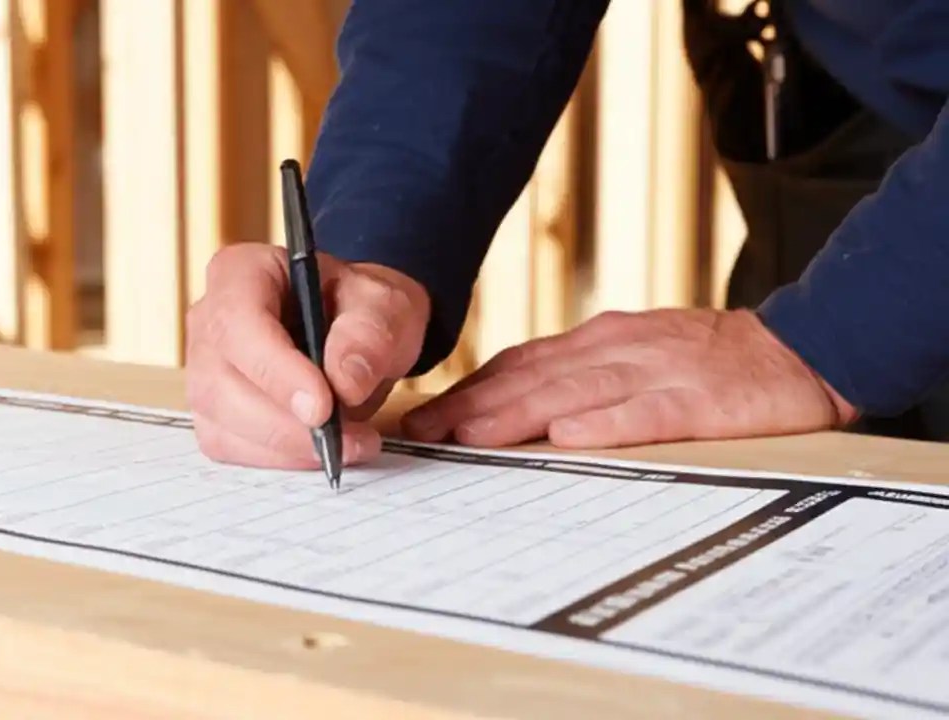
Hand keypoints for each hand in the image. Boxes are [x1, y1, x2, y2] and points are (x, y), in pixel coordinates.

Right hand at [185, 242, 430, 467]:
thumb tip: (343, 382)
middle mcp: (209, 319)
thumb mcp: (383, 305)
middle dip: (287, 424)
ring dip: (287, 448)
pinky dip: (278, 459)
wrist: (354, 332)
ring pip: (222, 424)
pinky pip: (230, 447)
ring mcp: (203, 368)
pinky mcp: (211, 411)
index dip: (275, 370)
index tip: (323, 407)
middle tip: (352, 439)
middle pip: (221, 382)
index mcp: (242, 272)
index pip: (238, 322)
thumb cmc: (359, 309)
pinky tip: (319, 450)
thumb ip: (368, 333)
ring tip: (349, 444)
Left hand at [401, 308, 856, 448]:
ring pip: (576, 391)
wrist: (800, 348)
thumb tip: (509, 404)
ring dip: (518, 413)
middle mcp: (619, 350)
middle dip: (473, 405)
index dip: (468, 390)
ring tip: (470, 436)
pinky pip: (649, 412)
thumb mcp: (633, 355)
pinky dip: (607, 424)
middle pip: (533, 377)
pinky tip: (571, 439)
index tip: (423, 417)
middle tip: (423, 433)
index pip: (519, 364)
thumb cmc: (707, 360)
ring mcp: (659, 372)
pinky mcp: (701, 400)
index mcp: (601, 341)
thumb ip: (578, 375)